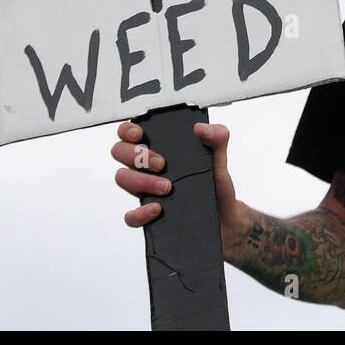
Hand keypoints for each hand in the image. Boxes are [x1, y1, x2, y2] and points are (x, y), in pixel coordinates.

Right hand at [111, 121, 240, 235]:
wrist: (224, 216)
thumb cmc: (215, 183)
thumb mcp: (220, 157)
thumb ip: (217, 137)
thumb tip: (200, 128)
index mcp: (161, 148)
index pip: (131, 132)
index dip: (127, 129)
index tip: (139, 134)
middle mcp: (148, 167)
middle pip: (120, 152)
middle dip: (136, 155)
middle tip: (161, 164)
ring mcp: (145, 190)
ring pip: (122, 179)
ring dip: (141, 181)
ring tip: (167, 187)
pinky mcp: (148, 215)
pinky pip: (130, 215)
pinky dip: (139, 213)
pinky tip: (157, 209)